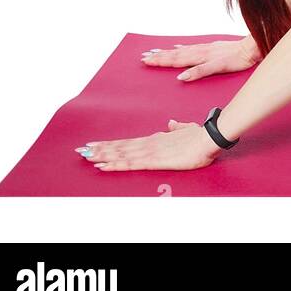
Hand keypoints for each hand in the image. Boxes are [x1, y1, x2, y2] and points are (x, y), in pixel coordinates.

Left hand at [77, 120, 221, 171]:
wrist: (208, 138)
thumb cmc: (200, 136)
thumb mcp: (186, 130)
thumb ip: (177, 128)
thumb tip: (171, 124)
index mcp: (156, 139)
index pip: (129, 142)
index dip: (112, 144)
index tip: (97, 144)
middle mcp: (149, 144)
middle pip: (120, 147)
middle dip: (100, 149)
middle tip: (81, 150)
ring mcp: (149, 152)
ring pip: (120, 154)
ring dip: (102, 156)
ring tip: (86, 156)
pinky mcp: (153, 160)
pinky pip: (129, 164)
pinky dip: (113, 164)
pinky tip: (102, 166)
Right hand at [141, 37, 260, 80]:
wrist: (253, 47)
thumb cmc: (238, 59)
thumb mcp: (219, 67)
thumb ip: (200, 72)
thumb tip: (180, 77)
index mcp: (200, 57)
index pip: (176, 60)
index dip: (161, 61)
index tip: (146, 61)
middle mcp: (201, 51)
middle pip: (175, 55)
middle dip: (159, 57)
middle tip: (143, 57)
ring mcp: (206, 49)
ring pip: (182, 51)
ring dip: (167, 52)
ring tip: (154, 51)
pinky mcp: (213, 48)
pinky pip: (192, 47)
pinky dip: (182, 48)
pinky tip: (177, 47)